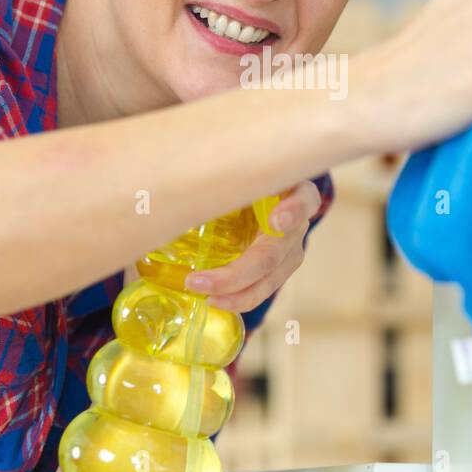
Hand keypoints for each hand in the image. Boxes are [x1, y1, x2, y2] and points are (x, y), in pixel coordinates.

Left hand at [180, 179, 321, 312]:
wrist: (249, 191)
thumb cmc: (239, 176)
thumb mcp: (231, 171)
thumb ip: (214, 176)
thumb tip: (166, 183)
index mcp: (292, 191)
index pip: (304, 198)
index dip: (294, 209)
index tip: (276, 221)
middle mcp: (295, 224)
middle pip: (274, 253)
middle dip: (238, 273)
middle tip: (200, 281)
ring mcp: (288, 250)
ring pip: (268, 279)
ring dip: (236, 293)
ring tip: (204, 296)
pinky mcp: (276, 268)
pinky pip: (260, 288)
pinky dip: (237, 298)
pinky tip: (213, 300)